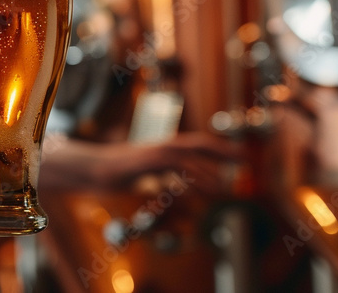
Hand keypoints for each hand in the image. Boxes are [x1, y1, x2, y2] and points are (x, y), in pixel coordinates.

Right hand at [41, 132, 242, 196]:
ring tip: (225, 187)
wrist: (90, 169)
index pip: (198, 144)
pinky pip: (175, 164)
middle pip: (201, 142)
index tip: (241, 155)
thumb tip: (172, 194)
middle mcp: (164, 145)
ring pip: (190, 154)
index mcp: (165, 149)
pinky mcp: (148, 159)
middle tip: (247, 159)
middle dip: (224, 150)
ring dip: (210, 170)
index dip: (220, 149)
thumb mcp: (143, 178)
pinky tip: (200, 187)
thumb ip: (159, 181)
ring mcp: (156, 151)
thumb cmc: (115, 175)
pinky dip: (190, 175)